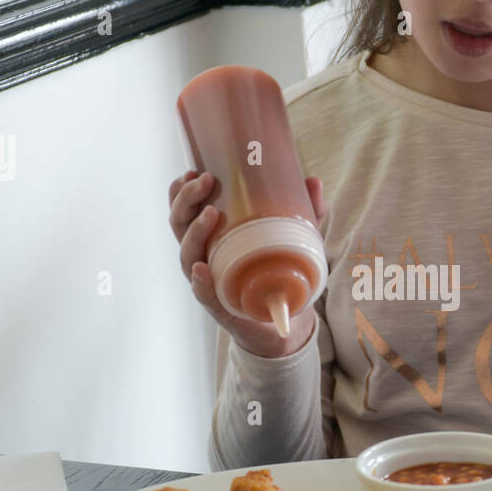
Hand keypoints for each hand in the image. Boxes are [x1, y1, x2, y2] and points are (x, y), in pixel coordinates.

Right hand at [168, 170, 328, 357]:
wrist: (281, 321)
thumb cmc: (277, 274)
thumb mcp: (292, 239)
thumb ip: (304, 211)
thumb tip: (313, 181)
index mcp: (210, 238)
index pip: (184, 211)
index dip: (181, 190)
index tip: (194, 169)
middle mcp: (201, 256)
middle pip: (178, 225)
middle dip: (186, 200)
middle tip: (206, 180)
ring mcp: (206, 281)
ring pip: (186, 254)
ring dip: (195, 231)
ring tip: (210, 212)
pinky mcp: (218, 305)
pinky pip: (202, 293)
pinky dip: (200, 281)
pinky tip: (201, 268)